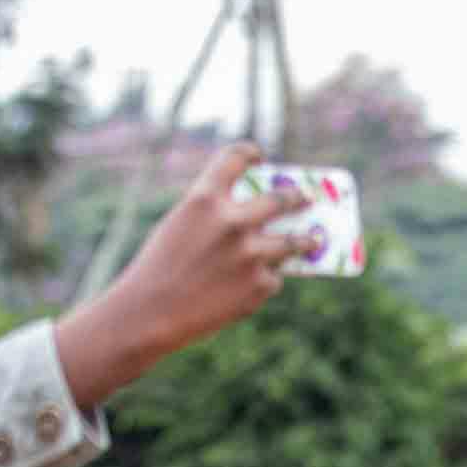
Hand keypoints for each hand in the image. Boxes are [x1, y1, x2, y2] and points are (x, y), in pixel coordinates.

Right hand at [56, 142, 318, 408]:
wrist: (151, 313)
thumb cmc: (160, 268)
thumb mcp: (180, 226)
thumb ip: (213, 216)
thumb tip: (256, 217)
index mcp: (205, 198)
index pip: (235, 158)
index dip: (249, 153)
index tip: (259, 157)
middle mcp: (233, 222)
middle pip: (281, 199)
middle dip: (297, 197)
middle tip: (305, 197)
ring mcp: (251, 255)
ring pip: (294, 241)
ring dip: (307, 238)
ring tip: (315, 237)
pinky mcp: (259, 286)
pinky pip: (273, 277)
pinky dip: (265, 279)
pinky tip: (251, 286)